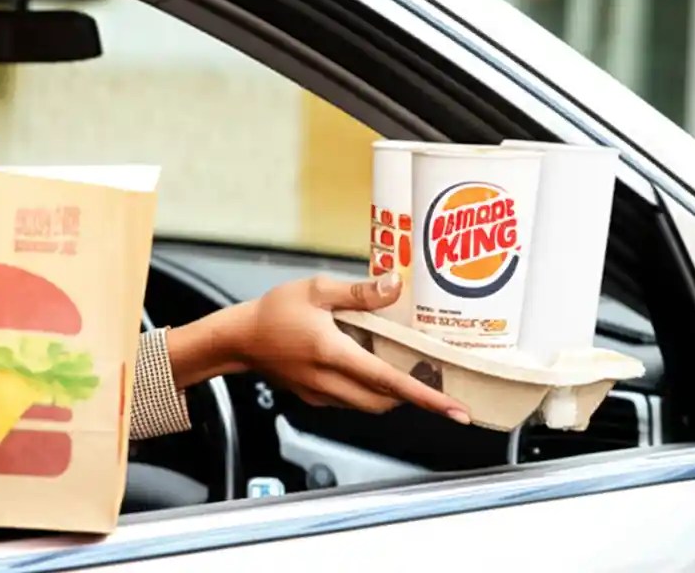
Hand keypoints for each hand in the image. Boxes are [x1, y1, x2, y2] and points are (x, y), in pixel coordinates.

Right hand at [233, 272, 470, 422]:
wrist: (238, 339)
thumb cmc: (274, 311)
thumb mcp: (317, 289)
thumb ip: (360, 292)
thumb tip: (395, 284)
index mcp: (333, 353)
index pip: (389, 381)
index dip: (427, 397)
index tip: (456, 410)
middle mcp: (330, 381)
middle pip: (385, 400)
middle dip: (412, 393)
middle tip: (432, 374)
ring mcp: (322, 395)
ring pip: (370, 405)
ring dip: (391, 392)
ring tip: (403, 367)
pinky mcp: (315, 399)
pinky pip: (352, 401)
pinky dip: (369, 390)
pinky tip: (369, 365)